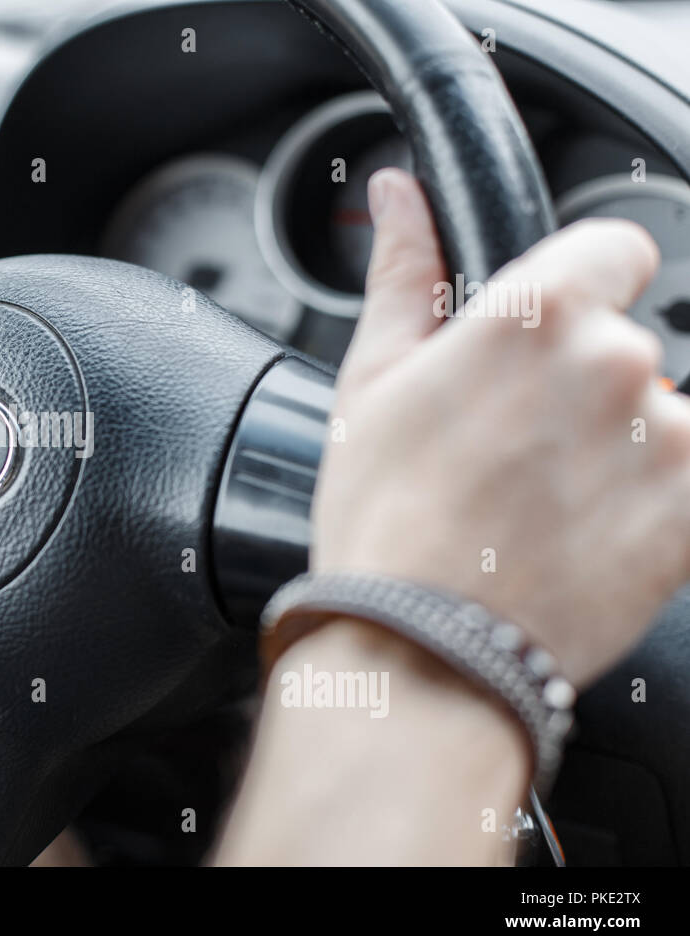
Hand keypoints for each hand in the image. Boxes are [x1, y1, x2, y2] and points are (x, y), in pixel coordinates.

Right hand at [312, 167, 685, 686]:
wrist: (421, 647)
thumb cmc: (384, 518)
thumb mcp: (371, 383)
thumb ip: (404, 274)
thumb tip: (397, 194)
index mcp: (535, 314)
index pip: (617, 248)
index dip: (583, 290)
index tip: (551, 338)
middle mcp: (617, 362)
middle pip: (630, 344)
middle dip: (582, 388)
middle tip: (515, 452)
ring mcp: (668, 441)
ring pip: (661, 420)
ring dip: (619, 451)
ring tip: (544, 508)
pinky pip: (687, 479)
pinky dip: (652, 504)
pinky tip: (585, 537)